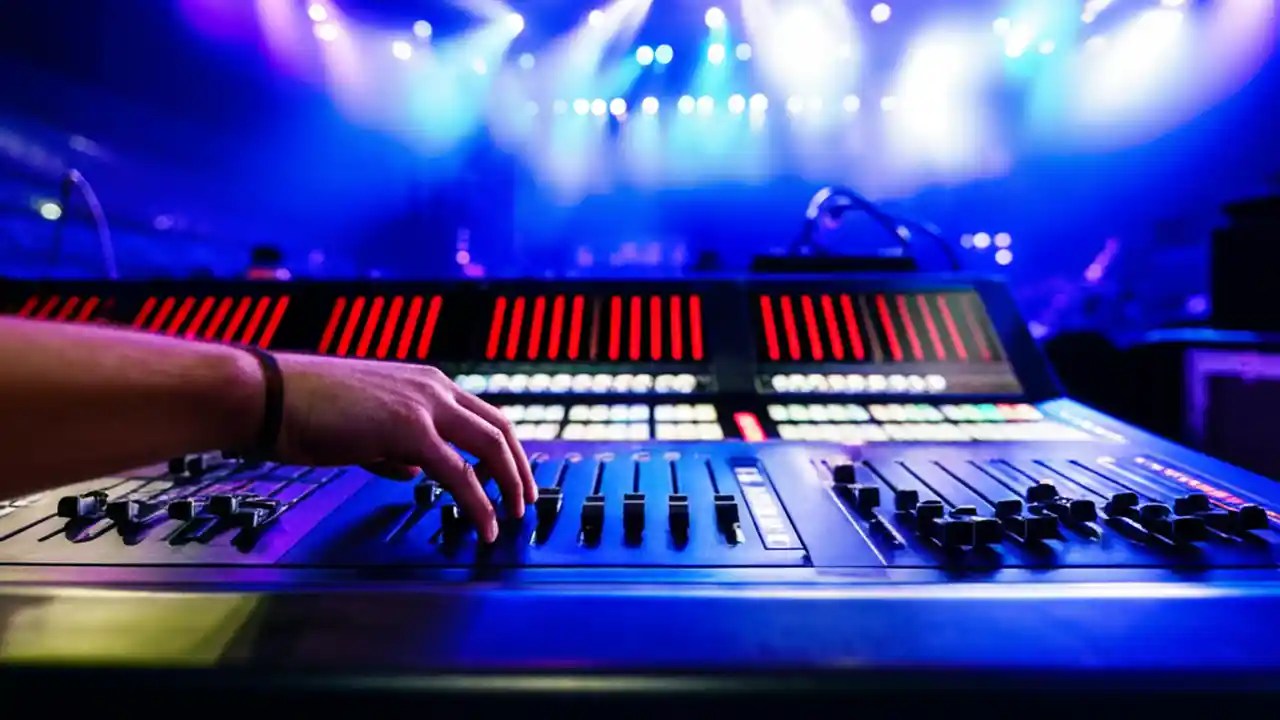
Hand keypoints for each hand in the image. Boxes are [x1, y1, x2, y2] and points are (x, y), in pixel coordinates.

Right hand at [272, 354, 535, 541]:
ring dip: (509, 484)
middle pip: (498, 428)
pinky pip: (458, 473)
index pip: (483, 414)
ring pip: (489, 446)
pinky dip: (478, 502)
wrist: (269, 396)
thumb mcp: (364, 426)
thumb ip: (395, 447)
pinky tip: (483, 524)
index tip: (514, 475)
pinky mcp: (408, 429)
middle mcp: (432, 387)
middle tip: (525, 500)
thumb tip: (414, 471)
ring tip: (512, 516)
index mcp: (425, 382)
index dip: (505, 448)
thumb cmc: (305, 409)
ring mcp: (423, 405)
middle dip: (519, 467)